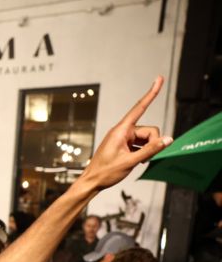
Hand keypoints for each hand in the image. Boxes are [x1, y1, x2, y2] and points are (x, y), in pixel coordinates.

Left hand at [79, 76, 170, 190]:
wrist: (92, 181)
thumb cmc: (106, 172)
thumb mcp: (130, 162)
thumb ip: (151, 150)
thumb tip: (168, 139)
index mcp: (121, 130)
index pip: (140, 108)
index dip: (151, 94)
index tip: (159, 79)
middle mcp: (122, 131)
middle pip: (149, 130)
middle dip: (152, 143)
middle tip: (144, 158)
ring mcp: (123, 138)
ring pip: (146, 138)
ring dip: (147, 149)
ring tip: (137, 161)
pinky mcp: (124, 144)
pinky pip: (141, 143)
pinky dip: (143, 151)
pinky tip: (138, 160)